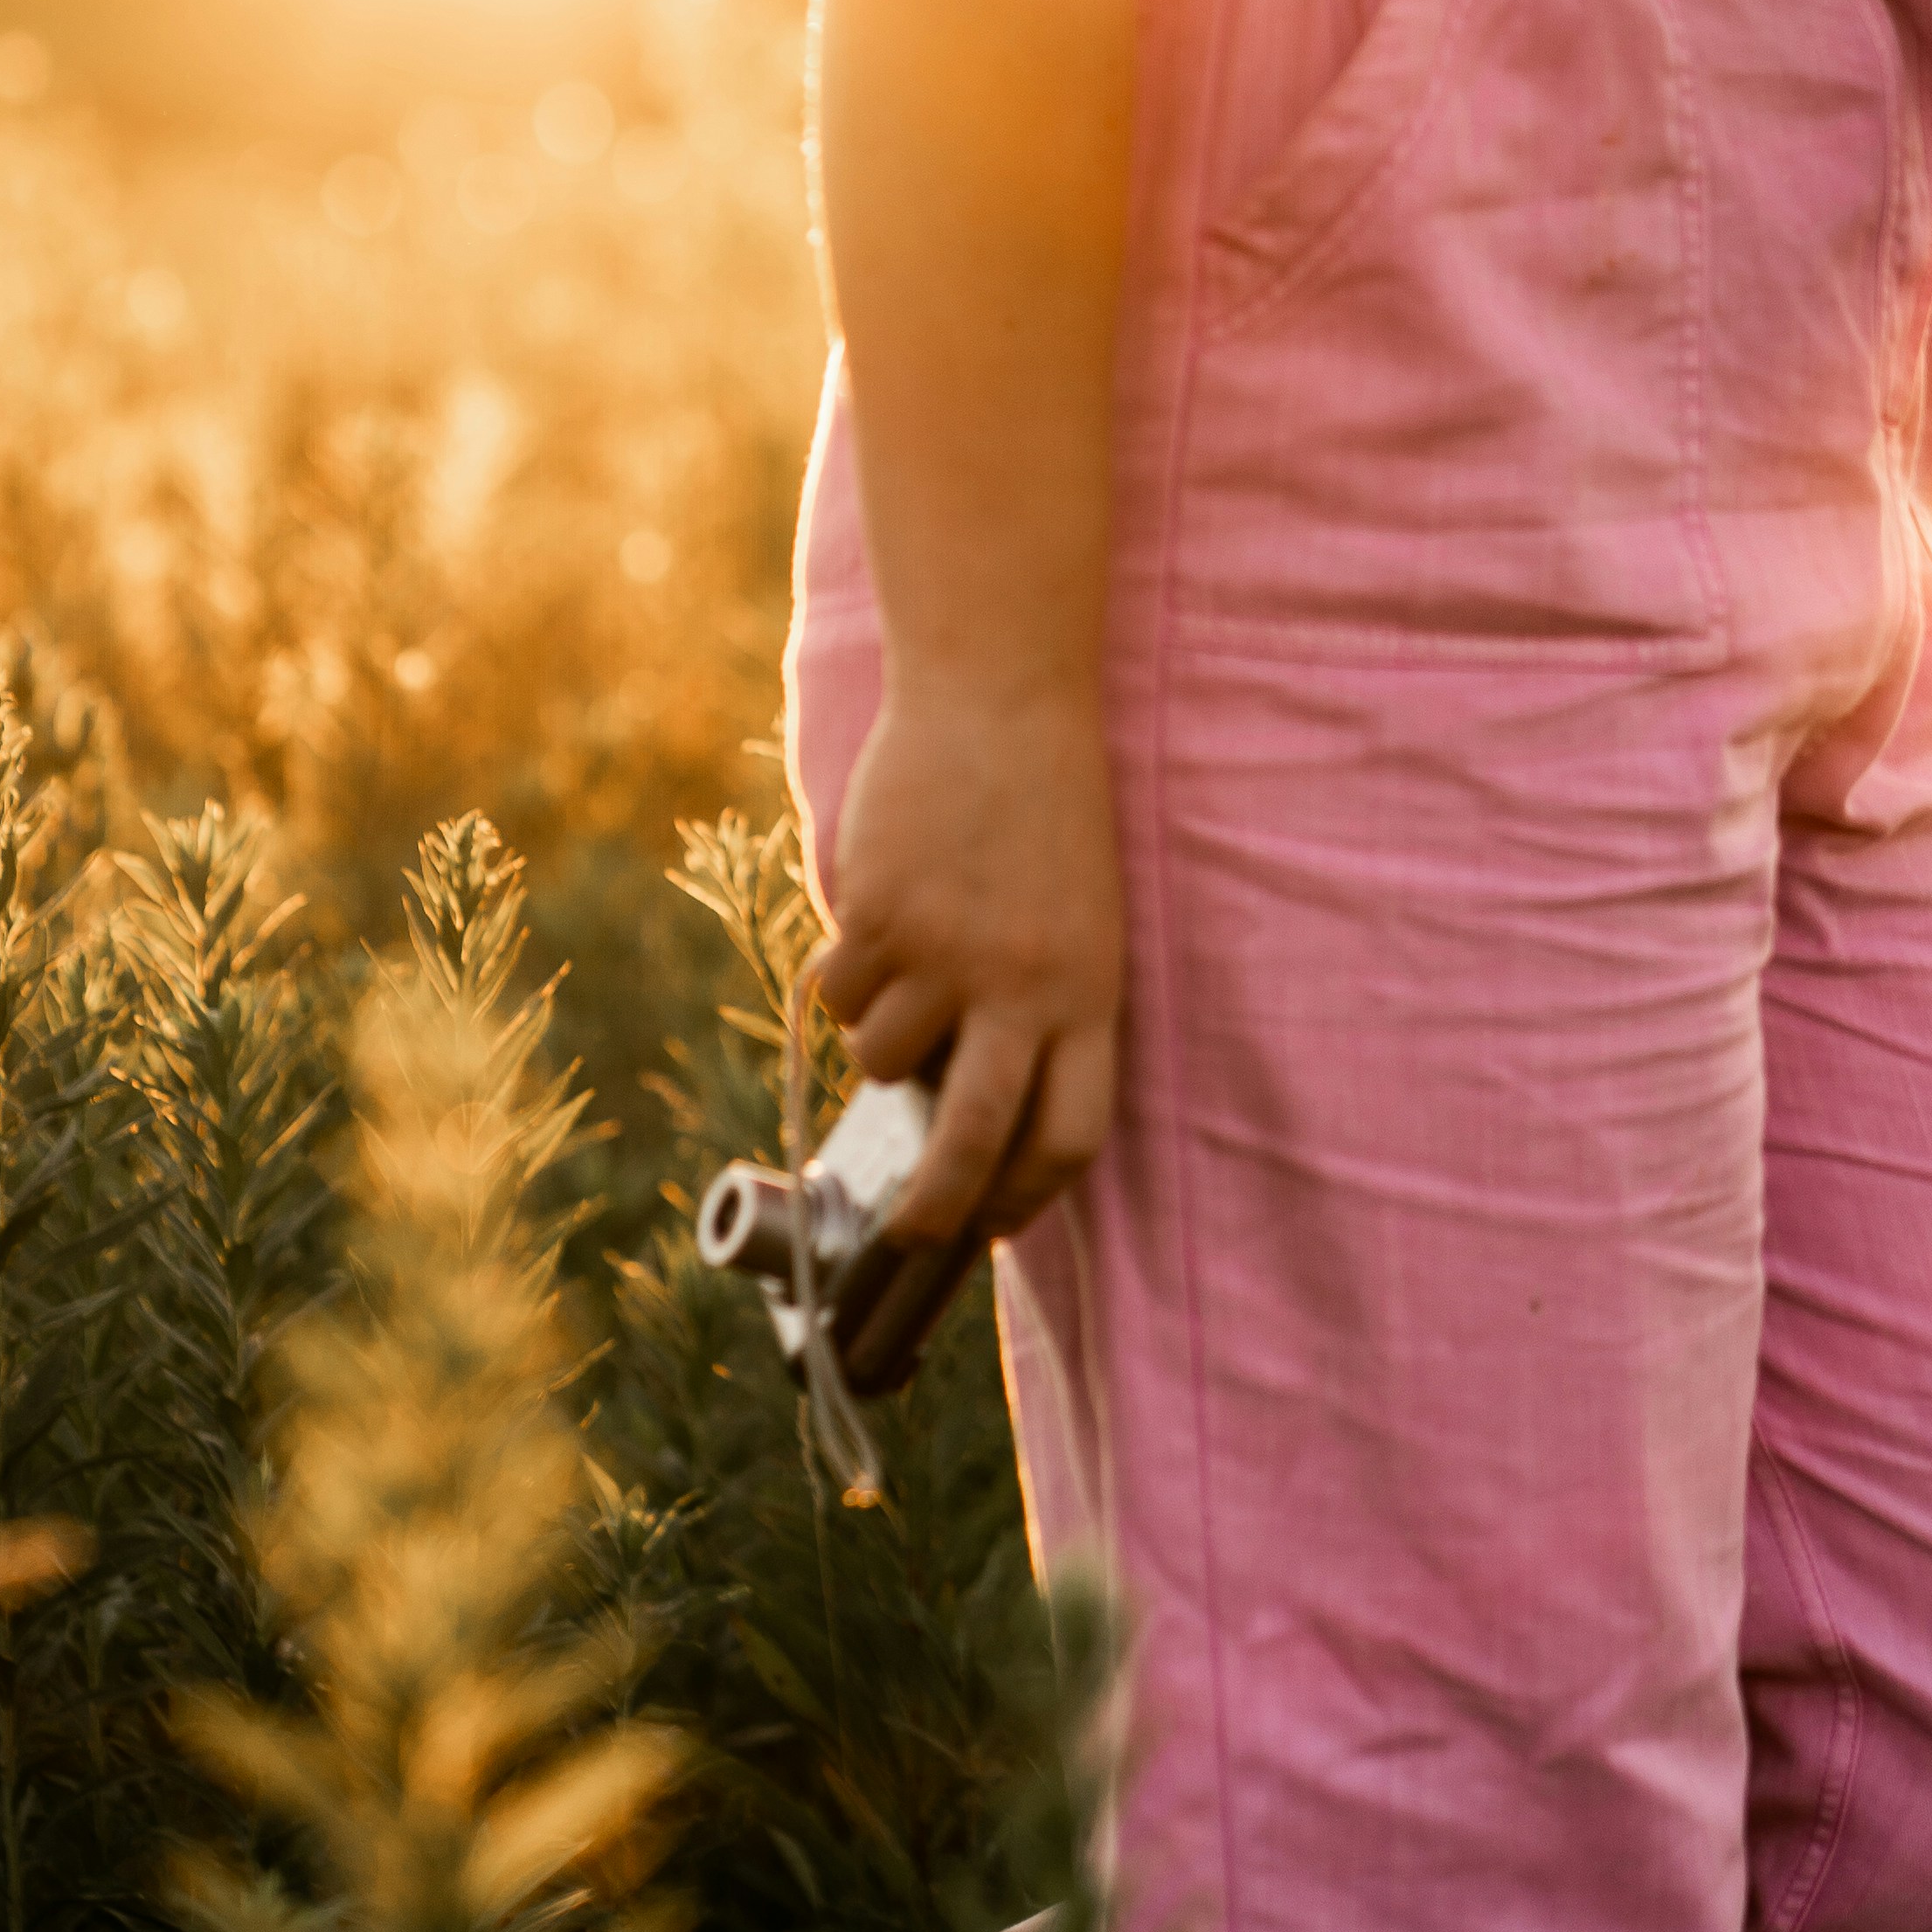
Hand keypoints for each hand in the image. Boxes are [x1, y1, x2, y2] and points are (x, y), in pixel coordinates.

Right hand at [810, 674, 1123, 1245]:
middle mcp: (1022, 987)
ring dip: (878, 1046)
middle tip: (903, 1236)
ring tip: (899, 982)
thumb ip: (1041, 1006)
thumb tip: (958, 1109)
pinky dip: (843, 980)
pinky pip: (840, 993)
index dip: (1027, 1198)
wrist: (1002, 695)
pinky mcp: (881, 916)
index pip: (1072, 1136)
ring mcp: (947, 954)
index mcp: (1091, 993)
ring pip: (884, 1060)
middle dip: (933, 1209)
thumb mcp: (1078, 917)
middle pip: (974, 1141)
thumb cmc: (1045, 811)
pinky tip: (872, 927)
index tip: (994, 1222)